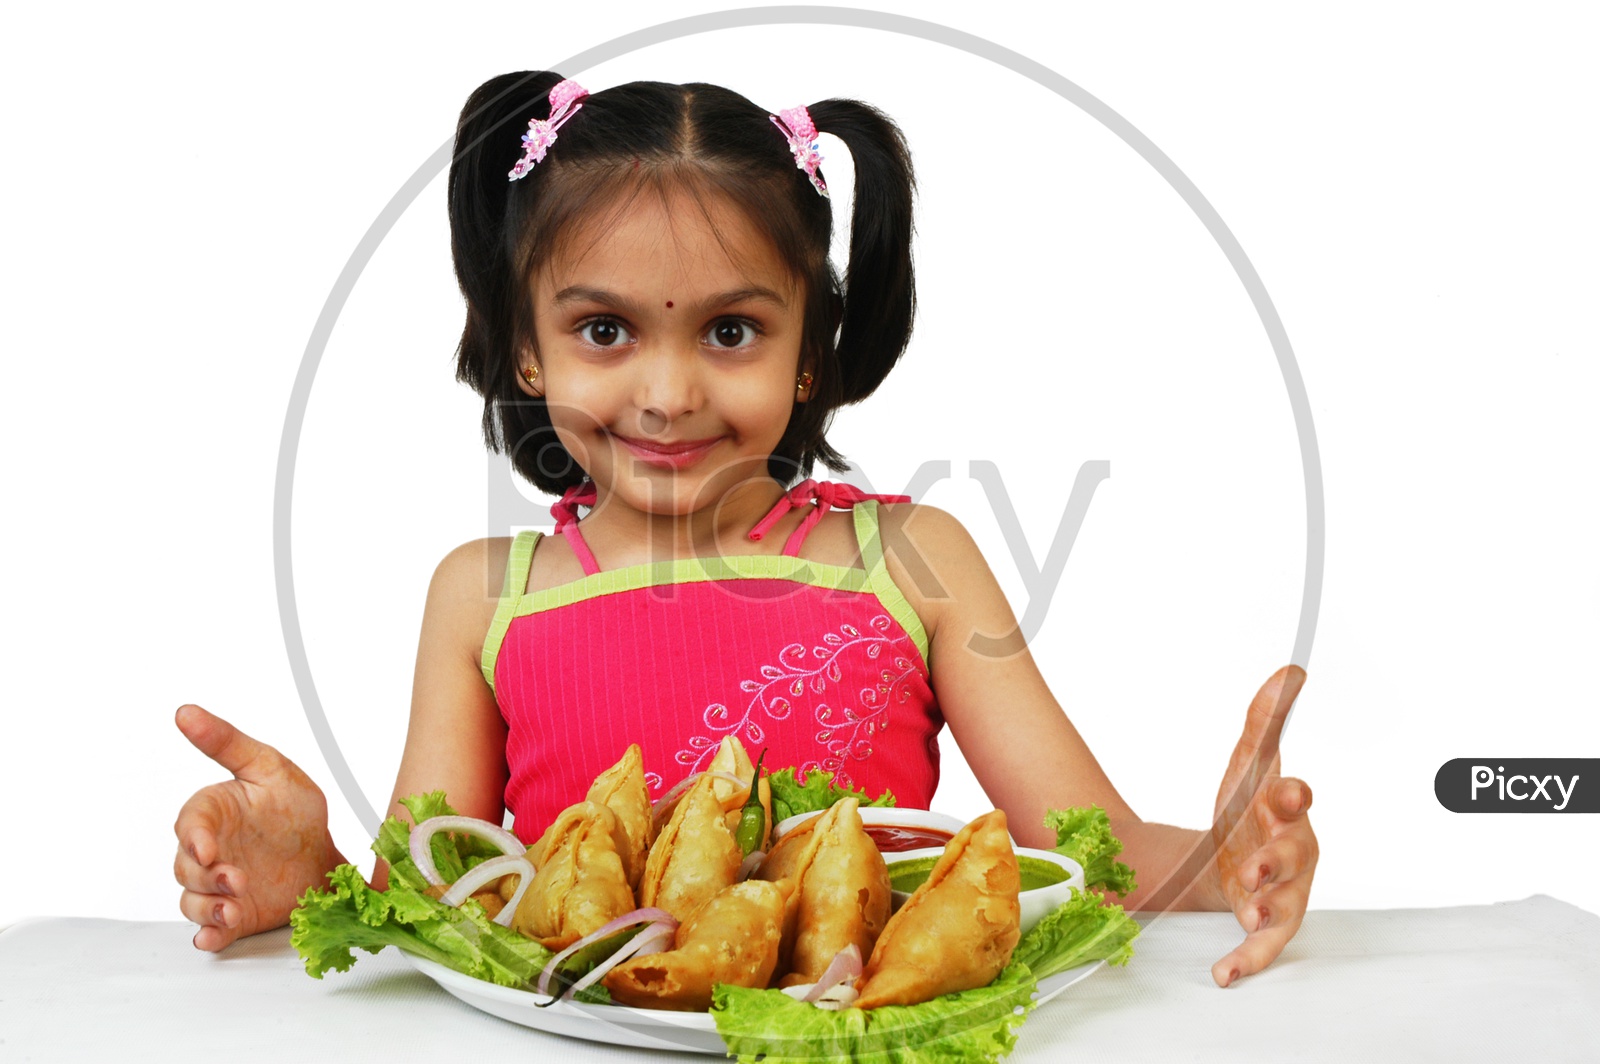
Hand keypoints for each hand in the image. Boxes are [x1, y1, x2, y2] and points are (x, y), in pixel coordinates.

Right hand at [172, 705, 342, 950]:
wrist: (326, 854)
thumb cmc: (293, 807)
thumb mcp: (267, 766)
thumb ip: (226, 741)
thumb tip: (185, 712)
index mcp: (213, 814)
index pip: (189, 824)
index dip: (193, 837)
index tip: (207, 847)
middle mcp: (209, 852)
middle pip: (186, 868)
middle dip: (206, 877)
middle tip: (235, 879)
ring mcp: (218, 886)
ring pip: (193, 901)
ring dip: (208, 908)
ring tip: (233, 908)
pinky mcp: (233, 914)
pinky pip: (211, 930)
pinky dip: (210, 935)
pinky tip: (216, 935)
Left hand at [1207, 665, 1316, 986]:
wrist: (1228, 857)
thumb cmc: (1247, 808)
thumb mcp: (1247, 764)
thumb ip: (1264, 721)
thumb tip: (1288, 671)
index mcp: (1286, 810)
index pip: (1294, 800)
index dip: (1291, 796)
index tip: (1286, 792)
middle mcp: (1293, 853)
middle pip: (1296, 854)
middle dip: (1278, 858)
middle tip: (1254, 863)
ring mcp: (1281, 891)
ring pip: (1286, 903)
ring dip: (1268, 908)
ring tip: (1248, 913)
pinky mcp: (1264, 922)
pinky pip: (1263, 946)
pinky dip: (1247, 960)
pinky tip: (1224, 972)